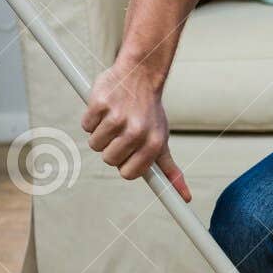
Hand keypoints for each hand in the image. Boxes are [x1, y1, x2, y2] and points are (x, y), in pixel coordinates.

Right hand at [81, 62, 190, 200]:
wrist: (140, 74)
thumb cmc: (149, 111)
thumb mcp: (161, 139)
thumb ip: (169, 169)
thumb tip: (185, 198)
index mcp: (152, 143)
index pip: (128, 173)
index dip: (124, 164)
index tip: (127, 152)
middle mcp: (136, 132)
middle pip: (109, 159)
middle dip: (111, 147)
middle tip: (120, 131)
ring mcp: (117, 117)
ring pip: (95, 144)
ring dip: (100, 133)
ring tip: (113, 118)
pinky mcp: (100, 103)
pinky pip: (86, 125)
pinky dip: (91, 118)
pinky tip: (105, 108)